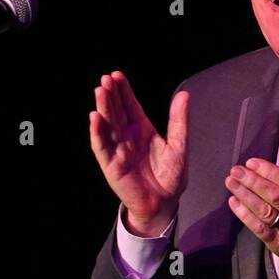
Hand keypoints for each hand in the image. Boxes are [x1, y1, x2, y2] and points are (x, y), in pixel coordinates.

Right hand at [89, 71, 188, 233]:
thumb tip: (184, 95)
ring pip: (108, 126)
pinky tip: (95, 118)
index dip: (123, 91)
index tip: (116, 75)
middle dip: (111, 95)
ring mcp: (117, 150)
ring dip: (103, 109)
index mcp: (141, 130)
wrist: (165, 203)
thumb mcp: (179, 146)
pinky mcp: (111, 165)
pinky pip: (102, 147)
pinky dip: (98, 133)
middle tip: (106, 78)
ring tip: (100, 91)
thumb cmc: (171, 176)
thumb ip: (179, 121)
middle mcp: (127, 137)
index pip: (130, 106)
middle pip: (116, 112)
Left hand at [225, 142, 278, 278]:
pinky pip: (260, 229)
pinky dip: (245, 215)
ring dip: (245, 196)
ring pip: (265, 211)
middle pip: (275, 195)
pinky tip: (235, 203)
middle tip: (236, 171)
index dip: (269, 171)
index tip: (252, 163)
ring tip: (232, 183)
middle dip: (252, 181)